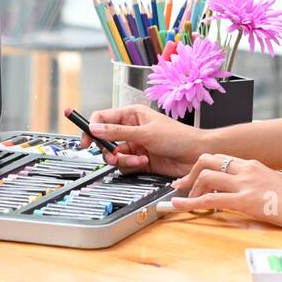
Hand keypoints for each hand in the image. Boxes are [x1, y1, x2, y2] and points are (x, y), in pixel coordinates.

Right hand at [82, 104, 205, 177]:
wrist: (196, 155)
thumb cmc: (178, 137)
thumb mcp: (145, 133)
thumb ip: (117, 132)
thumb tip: (94, 128)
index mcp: (131, 114)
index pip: (102, 118)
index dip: (91, 128)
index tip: (85, 142)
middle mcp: (131, 129)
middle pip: (105, 139)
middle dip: (108, 149)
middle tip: (113, 155)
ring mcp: (135, 145)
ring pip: (114, 155)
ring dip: (123, 159)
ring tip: (137, 160)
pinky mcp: (140, 160)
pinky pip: (124, 165)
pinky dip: (131, 166)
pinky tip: (144, 163)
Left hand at [169, 154, 281, 229]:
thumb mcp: (277, 185)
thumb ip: (260, 184)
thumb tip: (252, 193)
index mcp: (254, 165)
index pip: (221, 158)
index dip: (203, 166)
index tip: (193, 177)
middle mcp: (246, 169)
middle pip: (208, 160)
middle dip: (190, 172)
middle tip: (181, 186)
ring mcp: (245, 183)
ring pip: (206, 176)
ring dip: (190, 188)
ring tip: (183, 200)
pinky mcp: (245, 200)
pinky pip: (210, 199)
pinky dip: (190, 203)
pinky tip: (179, 206)